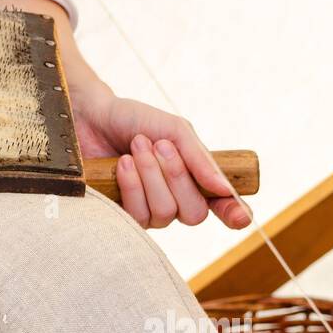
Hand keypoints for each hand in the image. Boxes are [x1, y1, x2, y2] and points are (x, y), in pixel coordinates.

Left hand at [71, 82, 250, 229]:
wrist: (91, 116)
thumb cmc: (134, 121)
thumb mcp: (173, 130)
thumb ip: (199, 157)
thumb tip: (224, 188)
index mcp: (194, 180)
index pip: (223, 207)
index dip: (234, 213)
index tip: (240, 215)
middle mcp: (175, 201)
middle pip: (194, 214)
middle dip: (178, 177)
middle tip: (161, 146)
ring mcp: (148, 212)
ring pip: (165, 213)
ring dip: (152, 175)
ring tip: (137, 146)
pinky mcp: (121, 216)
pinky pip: (137, 215)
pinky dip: (132, 185)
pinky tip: (123, 163)